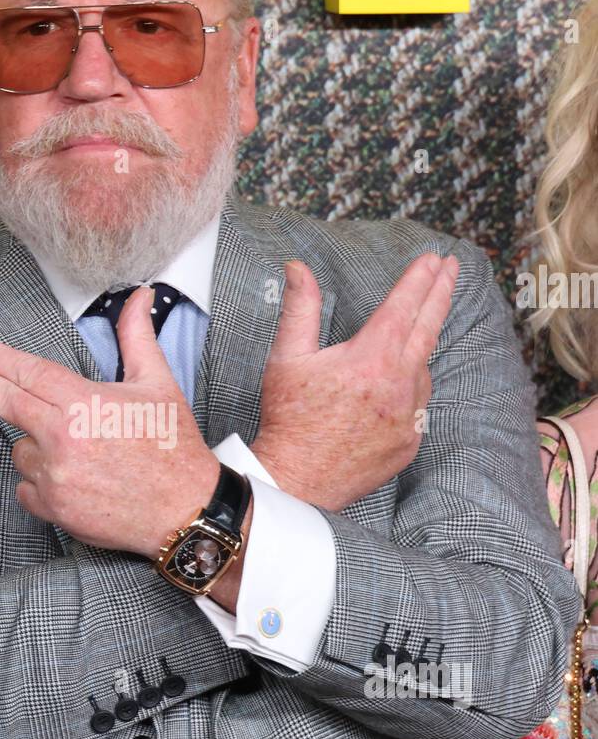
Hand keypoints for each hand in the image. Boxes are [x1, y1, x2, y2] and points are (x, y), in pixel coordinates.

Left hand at [0, 287, 219, 555]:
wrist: (187, 512)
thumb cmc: (174, 450)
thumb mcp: (158, 385)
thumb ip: (137, 338)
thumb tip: (140, 297)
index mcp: (83, 403)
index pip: (24, 372)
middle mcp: (62, 438)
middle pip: (2, 400)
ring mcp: (54, 476)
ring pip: (20, 450)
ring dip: (39, 447)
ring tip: (86, 455)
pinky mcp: (54, 509)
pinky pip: (26, 488)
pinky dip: (42, 484)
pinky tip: (78, 482)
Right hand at [251, 250, 459, 510]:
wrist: (296, 479)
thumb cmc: (288, 419)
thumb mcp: (288, 358)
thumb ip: (301, 308)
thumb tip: (299, 268)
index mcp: (371, 358)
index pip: (404, 305)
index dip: (420, 278)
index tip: (432, 258)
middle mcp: (398, 384)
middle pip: (429, 327)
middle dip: (441, 292)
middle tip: (451, 268)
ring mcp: (409, 416)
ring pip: (423, 370)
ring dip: (417, 350)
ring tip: (406, 337)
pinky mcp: (410, 441)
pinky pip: (417, 406)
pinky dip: (408, 391)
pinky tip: (389, 391)